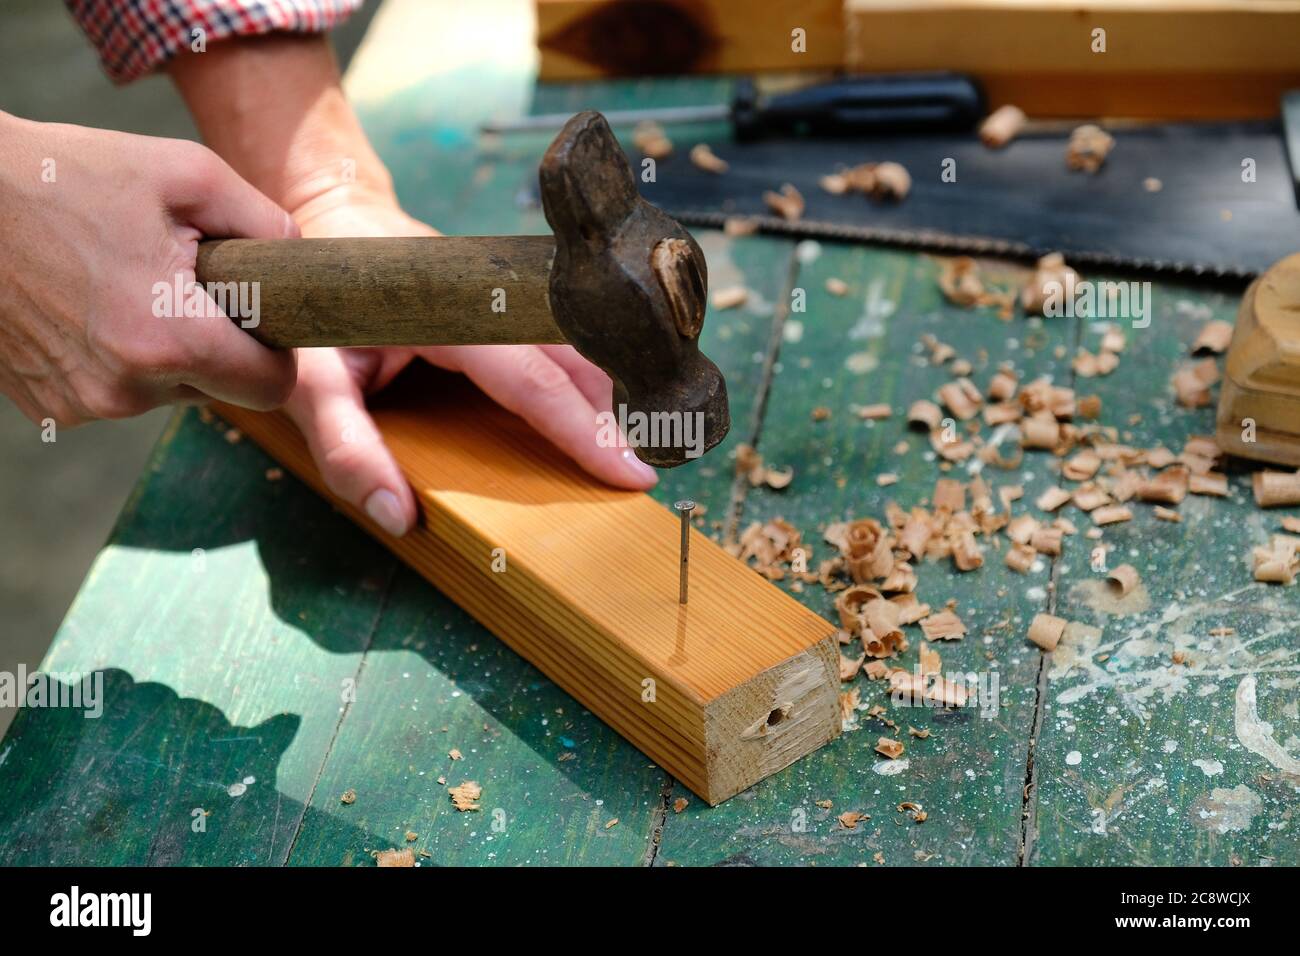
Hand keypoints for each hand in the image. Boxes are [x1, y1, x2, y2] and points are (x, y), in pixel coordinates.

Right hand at [0, 112, 297, 426]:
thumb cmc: (68, 176)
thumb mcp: (185, 174)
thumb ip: (262, 220)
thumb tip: (301, 258)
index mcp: (168, 340)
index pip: (271, 387)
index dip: (278, 352)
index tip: (262, 318)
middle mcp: (124, 390)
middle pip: (219, 389)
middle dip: (219, 345)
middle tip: (185, 284)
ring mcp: (82, 403)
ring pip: (167, 391)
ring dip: (167, 350)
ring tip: (128, 286)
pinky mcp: (50, 406)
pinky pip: (118, 391)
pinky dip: (119, 358)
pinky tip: (90, 307)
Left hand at [281, 190, 658, 537]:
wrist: (315, 219)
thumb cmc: (307, 304)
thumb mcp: (308, 382)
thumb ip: (347, 449)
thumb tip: (400, 517)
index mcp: (451, 315)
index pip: (535, 382)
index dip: (584, 433)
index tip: (629, 474)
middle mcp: (487, 296)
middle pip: (569, 359)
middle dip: (608, 419)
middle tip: (640, 474)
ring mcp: (497, 289)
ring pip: (568, 343)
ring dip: (600, 395)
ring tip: (622, 448)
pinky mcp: (499, 294)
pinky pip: (553, 336)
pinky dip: (579, 375)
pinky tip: (587, 407)